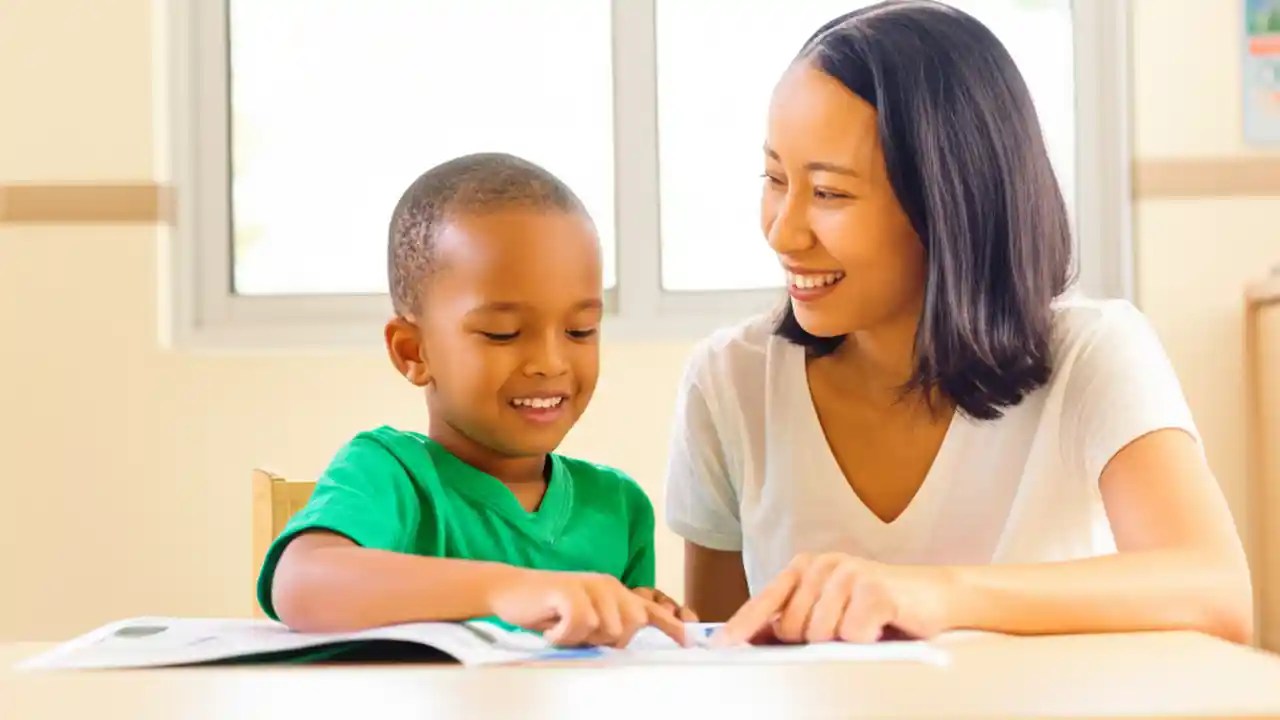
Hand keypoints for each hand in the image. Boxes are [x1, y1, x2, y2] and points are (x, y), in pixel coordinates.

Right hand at [487, 569, 687, 647]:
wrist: (510, 591)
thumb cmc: (548, 609)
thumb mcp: (586, 617)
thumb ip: (609, 625)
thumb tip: (627, 642)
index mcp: (614, 591)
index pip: (650, 610)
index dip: (671, 626)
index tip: (689, 641)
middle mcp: (607, 585)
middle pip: (630, 627)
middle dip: (606, 641)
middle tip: (577, 634)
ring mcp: (590, 586)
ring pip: (606, 630)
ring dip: (581, 639)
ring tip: (562, 628)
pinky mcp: (571, 592)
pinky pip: (581, 626)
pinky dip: (564, 635)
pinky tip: (551, 627)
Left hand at [712, 553, 953, 645]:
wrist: (933, 596)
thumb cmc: (877, 608)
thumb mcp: (830, 609)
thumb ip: (795, 620)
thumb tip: (755, 640)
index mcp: (805, 567)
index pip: (766, 600)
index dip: (743, 625)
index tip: (722, 645)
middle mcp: (823, 565)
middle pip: (793, 628)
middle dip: (814, 642)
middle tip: (844, 630)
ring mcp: (848, 574)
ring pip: (821, 634)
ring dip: (844, 641)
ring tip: (865, 627)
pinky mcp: (874, 589)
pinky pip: (852, 635)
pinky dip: (866, 640)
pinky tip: (880, 626)